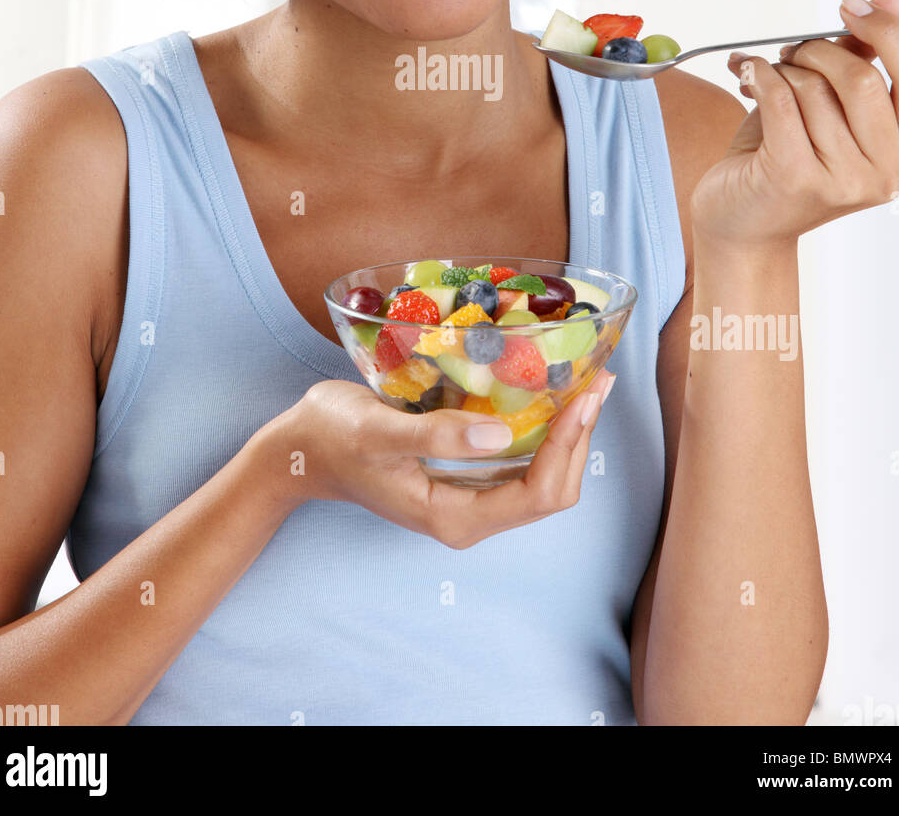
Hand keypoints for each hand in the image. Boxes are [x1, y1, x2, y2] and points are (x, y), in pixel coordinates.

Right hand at [256, 371, 614, 548]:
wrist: (300, 446)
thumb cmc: (333, 437)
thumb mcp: (379, 432)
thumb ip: (438, 436)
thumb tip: (503, 434)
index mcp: (453, 517)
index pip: (537, 493)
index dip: (569, 446)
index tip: (585, 396)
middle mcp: (469, 515)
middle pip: (551, 489)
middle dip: (580, 438)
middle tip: (598, 380)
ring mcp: (469, 497)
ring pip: (542, 475)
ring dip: (569, 434)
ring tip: (588, 383)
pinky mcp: (465, 475)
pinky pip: (522, 460)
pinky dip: (545, 429)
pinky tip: (551, 393)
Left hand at [690, 0, 898, 246]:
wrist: (741, 226)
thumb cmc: (783, 162)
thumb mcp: (830, 108)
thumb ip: (863, 56)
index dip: (888, 33)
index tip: (852, 6)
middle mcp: (883, 171)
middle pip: (861, 79)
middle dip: (818, 51)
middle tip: (791, 53)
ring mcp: (842, 180)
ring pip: (814, 89)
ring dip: (781, 70)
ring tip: (765, 79)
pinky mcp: (795, 177)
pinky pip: (780, 100)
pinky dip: (758, 75)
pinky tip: (746, 74)